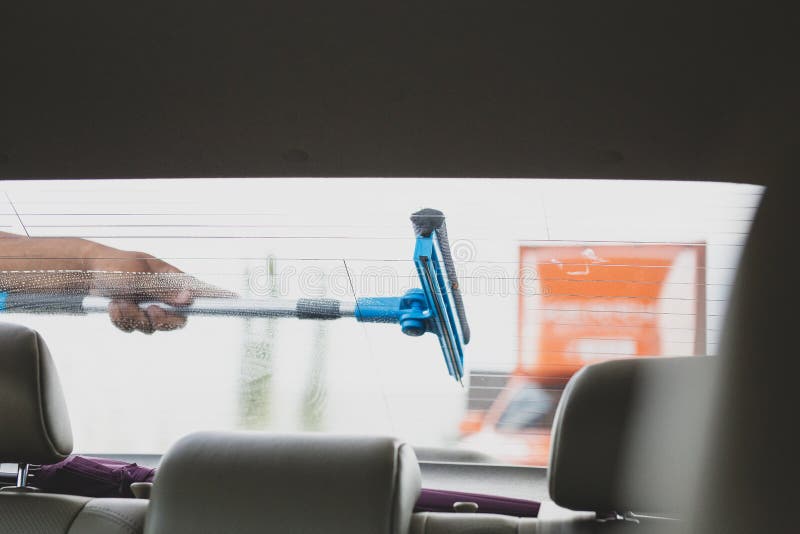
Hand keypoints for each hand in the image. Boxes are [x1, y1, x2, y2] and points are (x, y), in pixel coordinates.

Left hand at [86, 247, 233, 333]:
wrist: (82, 272)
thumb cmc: (113, 266)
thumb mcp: (138, 274)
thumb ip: (163, 289)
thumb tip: (189, 299)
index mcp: (171, 278)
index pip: (200, 290)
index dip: (217, 298)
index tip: (235, 301)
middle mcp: (163, 294)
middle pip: (178, 320)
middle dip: (161, 320)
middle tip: (149, 311)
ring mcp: (147, 306)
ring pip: (152, 328)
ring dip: (133, 318)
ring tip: (118, 302)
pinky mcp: (132, 315)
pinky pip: (134, 329)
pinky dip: (121, 321)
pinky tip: (113, 306)